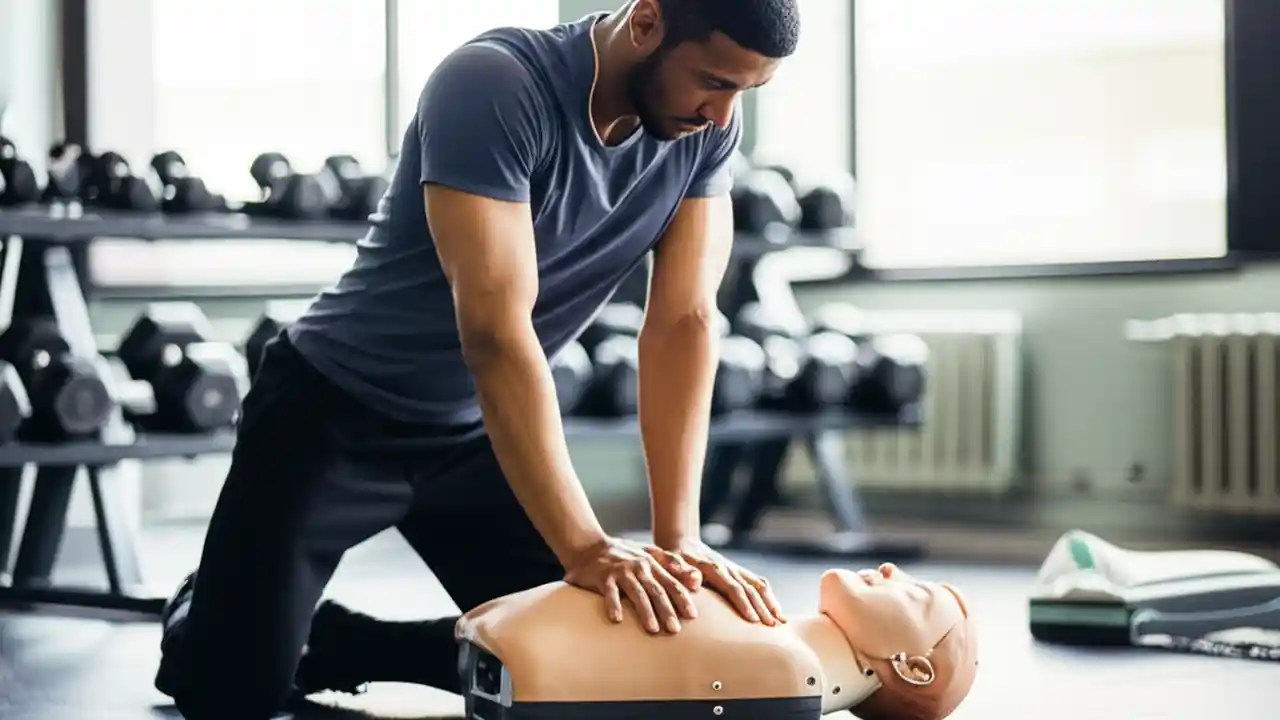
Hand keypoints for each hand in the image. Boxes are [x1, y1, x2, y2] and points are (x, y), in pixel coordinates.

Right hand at [563, 536, 699, 634]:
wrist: (590, 547)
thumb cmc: (625, 557)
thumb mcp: (649, 556)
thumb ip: (672, 567)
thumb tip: (697, 580)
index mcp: (652, 564)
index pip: (671, 583)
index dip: (683, 599)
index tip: (692, 616)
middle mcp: (639, 567)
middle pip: (657, 590)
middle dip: (667, 610)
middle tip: (675, 630)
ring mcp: (621, 571)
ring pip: (637, 593)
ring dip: (646, 611)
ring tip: (652, 629)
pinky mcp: (603, 576)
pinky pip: (609, 592)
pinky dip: (614, 604)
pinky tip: (617, 619)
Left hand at [651, 538, 785, 625]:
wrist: (683, 543)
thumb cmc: (675, 559)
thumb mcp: (673, 563)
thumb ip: (682, 572)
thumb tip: (694, 579)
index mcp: (713, 568)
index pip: (733, 587)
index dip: (743, 604)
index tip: (753, 620)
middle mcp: (728, 568)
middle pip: (750, 589)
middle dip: (762, 607)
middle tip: (772, 627)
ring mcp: (736, 569)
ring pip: (759, 585)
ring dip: (770, 603)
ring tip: (780, 622)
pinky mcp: (740, 572)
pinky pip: (759, 584)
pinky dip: (770, 598)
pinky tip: (777, 613)